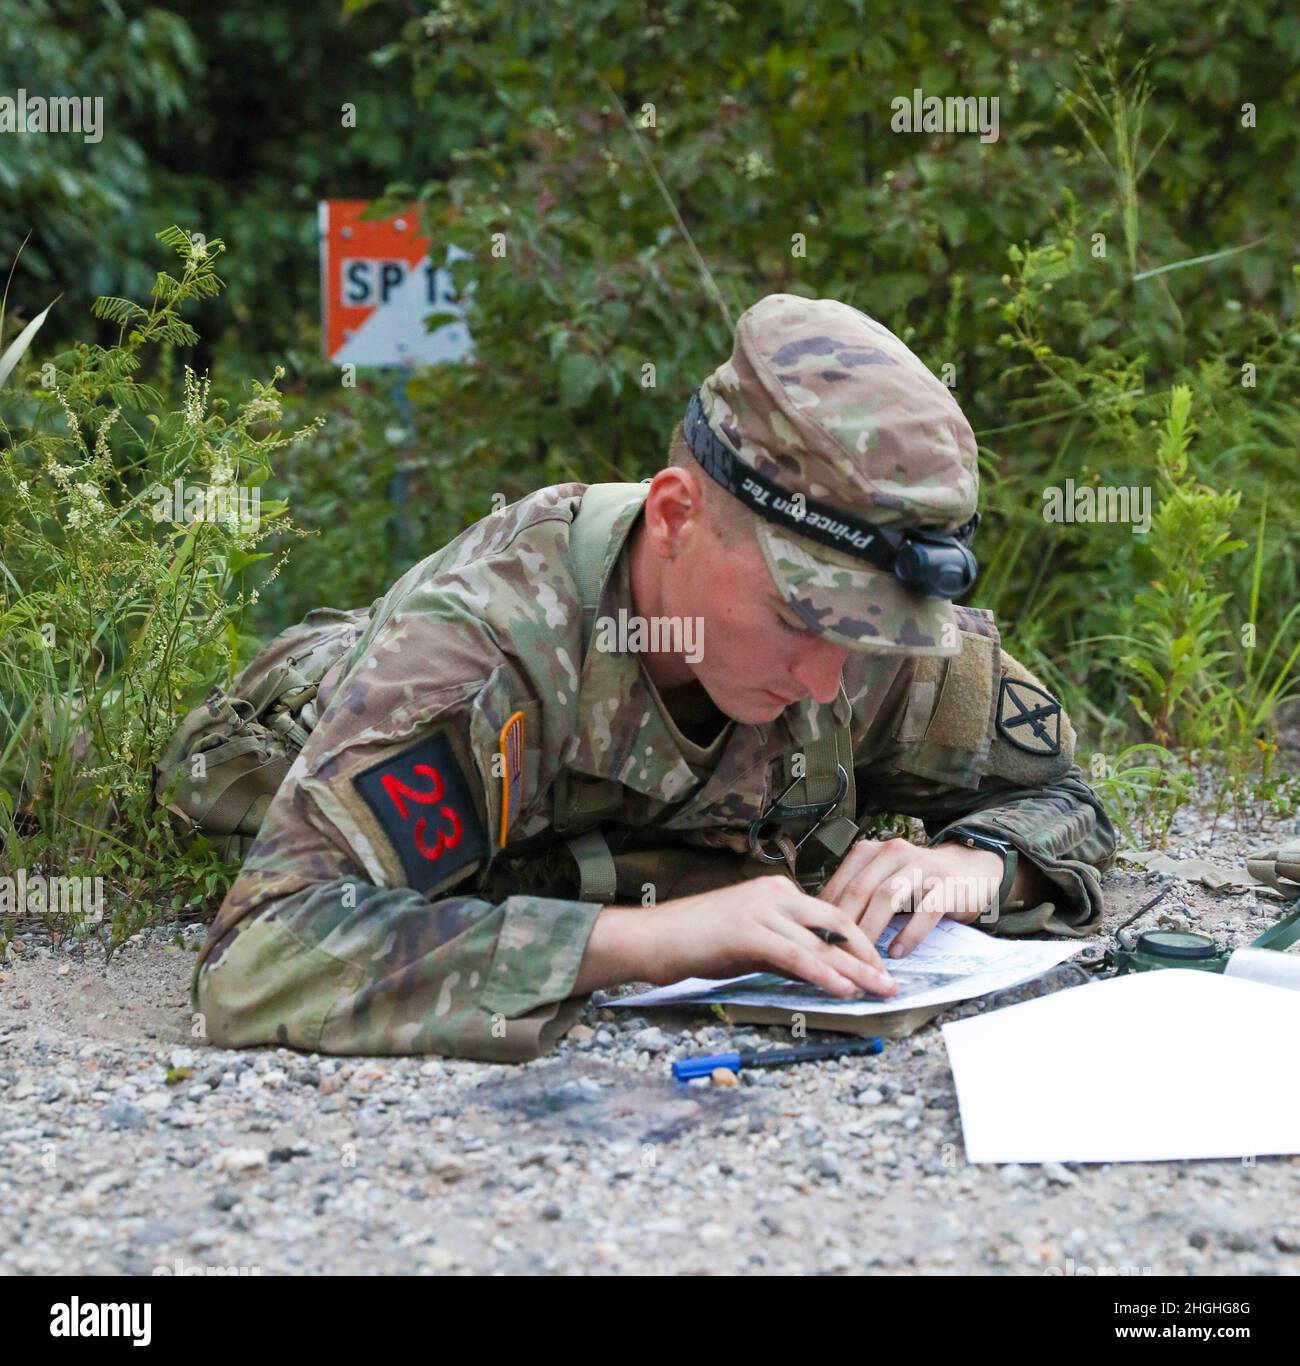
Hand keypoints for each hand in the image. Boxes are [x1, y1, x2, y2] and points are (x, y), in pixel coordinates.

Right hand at [575, 874, 897, 998]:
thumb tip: (818, 972)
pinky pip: (797, 955)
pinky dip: (824, 974)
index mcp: (776, 892)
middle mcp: (774, 893)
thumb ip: (783, 952)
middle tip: (891, 982)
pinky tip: (844, 989)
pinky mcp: (748, 931)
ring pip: (821, 942)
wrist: (651, 938)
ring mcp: (761, 910)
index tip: (877, 967)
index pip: (831, 915)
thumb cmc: (693, 943)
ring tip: (881, 990)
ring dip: (856, 969)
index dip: (858, 943)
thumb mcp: (748, 945)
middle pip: (836, 924)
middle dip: (867, 955)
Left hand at [818, 837, 1002, 959]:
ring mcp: (923, 866)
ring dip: (873, 929)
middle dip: (846, 925)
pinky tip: (898, 952)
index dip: (827, 913)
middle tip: (837, 954)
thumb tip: (821, 927)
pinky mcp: (948, 884)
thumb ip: (857, 894)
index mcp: (872, 851)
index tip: (818, 941)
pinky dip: (910, 933)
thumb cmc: (917, 883)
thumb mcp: (884, 879)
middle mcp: (895, 852)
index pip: (842, 882)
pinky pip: (926, 909)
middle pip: (860, 889)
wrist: (970, 869)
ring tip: (865, 957)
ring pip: (888, 896)